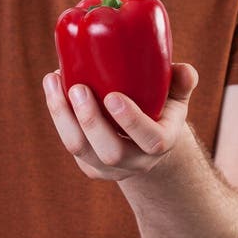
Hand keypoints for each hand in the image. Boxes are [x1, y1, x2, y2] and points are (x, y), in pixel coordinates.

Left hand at [43, 63, 197, 180]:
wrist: (146, 142)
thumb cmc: (162, 109)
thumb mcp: (176, 97)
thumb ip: (181, 82)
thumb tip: (185, 70)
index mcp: (161, 143)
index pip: (150, 140)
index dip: (131, 121)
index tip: (113, 96)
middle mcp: (135, 161)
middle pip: (110, 151)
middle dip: (90, 120)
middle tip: (78, 87)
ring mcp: (109, 167)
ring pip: (80, 148)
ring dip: (63, 114)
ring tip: (53, 80)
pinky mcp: (88, 164)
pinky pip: (70, 141)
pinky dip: (58, 113)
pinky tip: (53, 84)